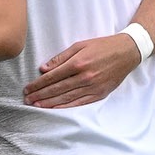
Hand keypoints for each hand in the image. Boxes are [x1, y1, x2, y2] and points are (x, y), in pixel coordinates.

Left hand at [23, 33, 141, 107]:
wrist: (127, 52)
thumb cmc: (102, 46)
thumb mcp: (80, 45)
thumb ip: (61, 58)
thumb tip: (43, 69)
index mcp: (78, 63)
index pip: (52, 77)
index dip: (38, 84)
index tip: (27, 88)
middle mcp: (85, 77)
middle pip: (57, 89)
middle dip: (40, 95)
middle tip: (26, 100)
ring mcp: (93, 87)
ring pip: (66, 98)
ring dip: (49, 103)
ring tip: (36, 105)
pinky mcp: (100, 94)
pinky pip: (79, 103)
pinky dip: (66, 107)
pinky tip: (54, 109)